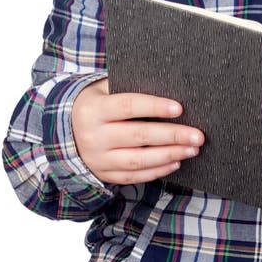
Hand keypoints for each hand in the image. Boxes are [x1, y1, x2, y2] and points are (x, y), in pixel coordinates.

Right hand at [72, 78, 204, 184]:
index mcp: (94, 110)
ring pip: (138, 160)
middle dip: (172, 136)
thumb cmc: (95, 103)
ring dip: (169, 155)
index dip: (154, 107)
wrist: (63, 130)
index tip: (179, 108)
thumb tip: (166, 85)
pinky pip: (133, 176)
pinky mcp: (104, 174)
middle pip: (138, 136)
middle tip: (197, 135)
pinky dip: (157, 171)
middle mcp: (94, 136)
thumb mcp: (102, 89)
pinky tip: (176, 162)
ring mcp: (98, 158)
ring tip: (192, 149)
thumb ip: (128, 86)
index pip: (129, 106)